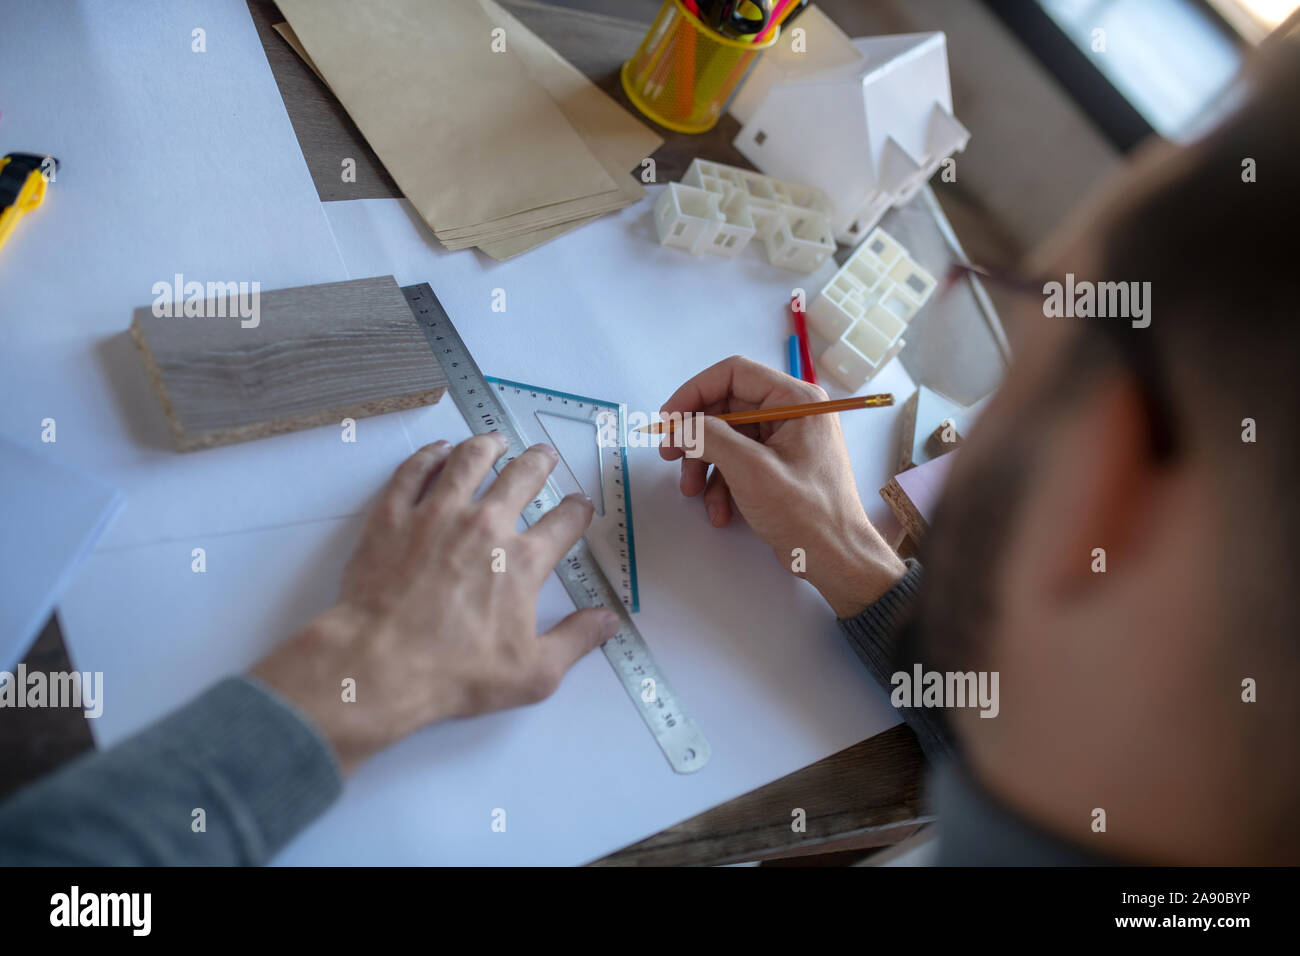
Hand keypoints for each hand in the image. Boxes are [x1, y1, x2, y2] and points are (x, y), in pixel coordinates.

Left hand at [252, 436, 619, 774]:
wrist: (379, 665)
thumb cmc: (454, 674)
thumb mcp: (533, 673)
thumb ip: (576, 641)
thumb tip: (608, 622)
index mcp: (522, 562)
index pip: (563, 523)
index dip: (577, 510)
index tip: (580, 505)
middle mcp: (485, 526)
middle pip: (522, 477)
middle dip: (539, 462)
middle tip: (544, 454)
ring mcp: (436, 515)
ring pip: (469, 460)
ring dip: (487, 445)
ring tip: (495, 439)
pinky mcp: (393, 516)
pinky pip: (414, 471)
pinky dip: (430, 455)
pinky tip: (438, 450)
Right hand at [660, 355, 905, 617]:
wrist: (837, 559)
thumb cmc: (805, 513)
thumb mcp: (750, 470)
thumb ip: (709, 437)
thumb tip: (678, 425)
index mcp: (797, 400)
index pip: (734, 374)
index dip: (694, 392)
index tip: (669, 419)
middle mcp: (793, 412)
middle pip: (727, 406)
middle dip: (696, 436)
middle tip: (668, 457)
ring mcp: (786, 439)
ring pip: (728, 437)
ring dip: (705, 464)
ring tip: (693, 493)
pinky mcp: (779, 465)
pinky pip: (739, 460)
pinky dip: (722, 483)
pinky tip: (719, 511)